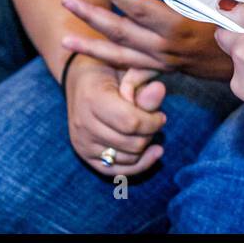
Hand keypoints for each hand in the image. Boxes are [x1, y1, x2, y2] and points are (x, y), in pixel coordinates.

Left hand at [59, 0, 232, 80]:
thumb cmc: (240, 24)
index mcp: (179, 27)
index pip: (139, 8)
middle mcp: (165, 48)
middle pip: (120, 32)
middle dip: (91, 16)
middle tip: (66, 0)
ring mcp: (162, 62)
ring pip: (119, 56)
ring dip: (91, 47)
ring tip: (64, 40)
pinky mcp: (162, 69)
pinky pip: (129, 67)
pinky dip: (109, 61)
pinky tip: (92, 55)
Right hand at [64, 57, 166, 175]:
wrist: (81, 78)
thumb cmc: (109, 71)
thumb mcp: (127, 72)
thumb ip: (143, 86)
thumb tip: (161, 90)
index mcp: (92, 99)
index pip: (131, 123)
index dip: (153, 122)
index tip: (161, 115)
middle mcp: (83, 124)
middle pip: (131, 143)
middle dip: (150, 134)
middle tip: (155, 121)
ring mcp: (81, 142)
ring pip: (128, 158)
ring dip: (144, 146)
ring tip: (147, 130)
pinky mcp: (84, 155)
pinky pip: (116, 171)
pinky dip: (138, 164)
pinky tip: (153, 152)